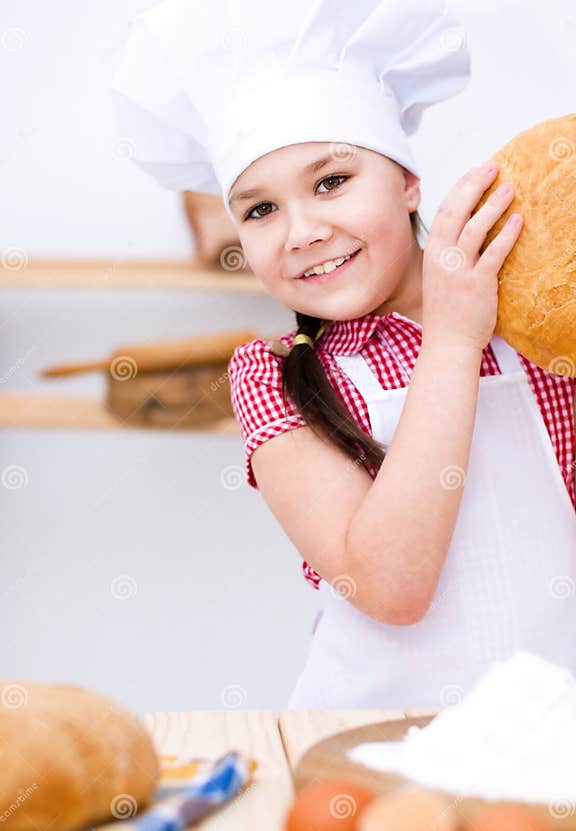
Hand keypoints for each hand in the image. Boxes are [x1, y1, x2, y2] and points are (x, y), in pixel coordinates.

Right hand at [421, 163, 522, 352]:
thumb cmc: (446, 313)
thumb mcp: (440, 277)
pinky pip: (494, 253)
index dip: (460, 188)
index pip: (444, 212)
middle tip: (493, 167)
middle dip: (474, 185)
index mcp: (432, 255)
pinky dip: (506, 234)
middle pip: (456, 212)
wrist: (448, 344)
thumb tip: (468, 231)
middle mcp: (442, 259)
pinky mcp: (477, 285)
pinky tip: (518, 220)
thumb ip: (449, 254)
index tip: (475, 170)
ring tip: (509, 188)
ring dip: (493, 205)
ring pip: (474, 228)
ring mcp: (458, 271)